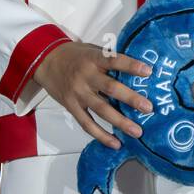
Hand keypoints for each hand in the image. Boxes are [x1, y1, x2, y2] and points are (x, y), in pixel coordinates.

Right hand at [32, 41, 153, 149]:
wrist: (45, 61)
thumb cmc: (75, 55)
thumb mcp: (92, 49)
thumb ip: (109, 59)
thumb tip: (137, 69)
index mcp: (93, 59)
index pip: (114, 60)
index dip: (131, 66)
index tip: (148, 71)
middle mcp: (86, 77)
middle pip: (111, 88)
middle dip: (131, 99)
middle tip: (148, 108)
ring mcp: (78, 93)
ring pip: (101, 110)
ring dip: (121, 122)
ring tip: (137, 131)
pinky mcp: (71, 107)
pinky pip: (87, 124)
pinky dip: (101, 135)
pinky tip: (116, 143)